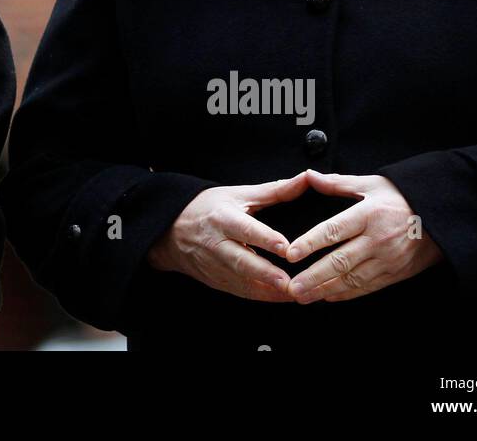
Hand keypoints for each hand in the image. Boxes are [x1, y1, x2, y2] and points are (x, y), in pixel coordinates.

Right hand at [146, 173, 309, 301]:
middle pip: (241, 261)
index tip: (286, 247)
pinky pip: (240, 292)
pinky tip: (282, 298)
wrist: (171, 230)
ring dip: (267, 291)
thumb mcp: (237, 194)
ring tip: (293, 294)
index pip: (245, 229)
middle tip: (289, 283)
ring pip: (241, 282)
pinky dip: (262, 297)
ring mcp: (214, 266)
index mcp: (222, 218)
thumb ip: (274, 190)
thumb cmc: (208, 207)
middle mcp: (216, 244)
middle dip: (265, 273)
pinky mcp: (216, 281)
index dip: (265, 239)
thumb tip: (305, 178)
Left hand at [284, 170, 444, 302]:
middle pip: (340, 261)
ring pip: (352, 279)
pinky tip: (328, 296)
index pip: (334, 231)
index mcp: (368, 214)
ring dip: (326, 289)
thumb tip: (308, 175)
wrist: (442, 218)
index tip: (290, 254)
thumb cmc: (401, 197)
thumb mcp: (372, 183)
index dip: (310, 243)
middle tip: (292, 287)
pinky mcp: (397, 274)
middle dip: (314, 276)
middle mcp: (378, 240)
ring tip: (304, 296)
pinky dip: (347, 294)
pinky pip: (368, 287)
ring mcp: (388, 260)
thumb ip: (337, 183)